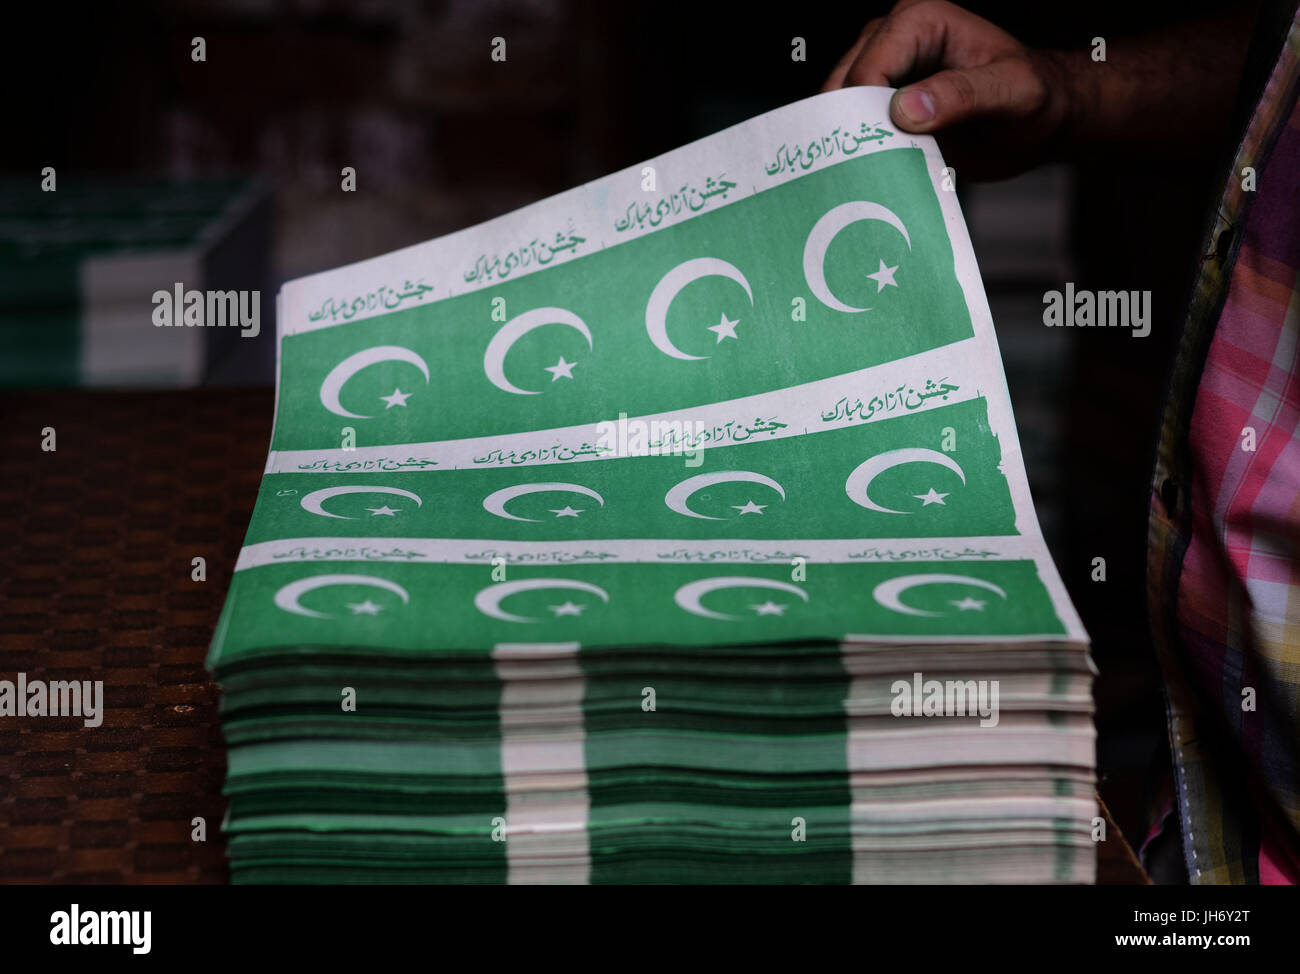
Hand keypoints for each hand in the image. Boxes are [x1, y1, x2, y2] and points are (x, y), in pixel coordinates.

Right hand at [823, 0, 1074, 178]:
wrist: (1040, 122)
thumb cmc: (1036, 97)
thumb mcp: (1012, 93)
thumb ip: (963, 96)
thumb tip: (905, 110)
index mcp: (921, 20)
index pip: (870, 67)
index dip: (866, 112)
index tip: (877, 154)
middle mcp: (894, 39)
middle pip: (844, 88)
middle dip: (851, 129)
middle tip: (864, 172)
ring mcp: (884, 73)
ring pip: (840, 110)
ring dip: (850, 145)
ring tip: (866, 177)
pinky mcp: (882, 105)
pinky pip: (854, 128)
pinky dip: (858, 153)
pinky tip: (871, 175)